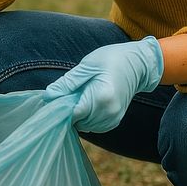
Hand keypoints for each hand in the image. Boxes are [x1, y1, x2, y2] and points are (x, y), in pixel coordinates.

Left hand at [43, 37, 163, 133]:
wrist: (137, 64)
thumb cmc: (111, 59)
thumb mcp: (87, 65)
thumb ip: (68, 82)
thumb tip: (48, 96)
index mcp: (102, 96)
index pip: (73, 113)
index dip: (62, 106)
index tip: (57, 96)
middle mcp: (109, 112)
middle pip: (77, 121)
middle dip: (70, 109)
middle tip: (73, 90)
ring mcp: (113, 118)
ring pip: (84, 126)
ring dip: (78, 114)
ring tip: (83, 94)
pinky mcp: (114, 121)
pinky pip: (93, 126)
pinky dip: (87, 117)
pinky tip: (89, 101)